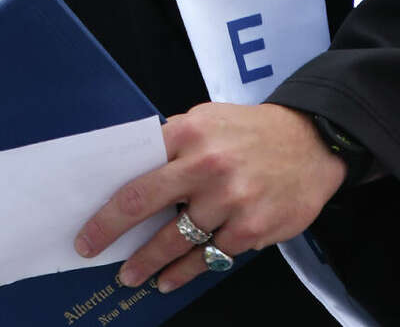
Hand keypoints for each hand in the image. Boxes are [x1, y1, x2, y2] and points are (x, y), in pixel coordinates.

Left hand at [74, 102, 345, 294]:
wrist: (313, 143)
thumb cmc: (251, 131)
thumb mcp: (208, 119)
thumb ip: (173, 142)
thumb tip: (133, 168)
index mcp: (189, 133)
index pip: (136, 168)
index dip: (107, 199)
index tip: (86, 220)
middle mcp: (207, 166)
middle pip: (144, 203)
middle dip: (110, 231)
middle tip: (89, 249)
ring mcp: (230, 201)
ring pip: (176, 240)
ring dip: (148, 262)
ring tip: (131, 276)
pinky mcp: (251, 229)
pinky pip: (209, 257)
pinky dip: (186, 271)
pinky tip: (170, 279)